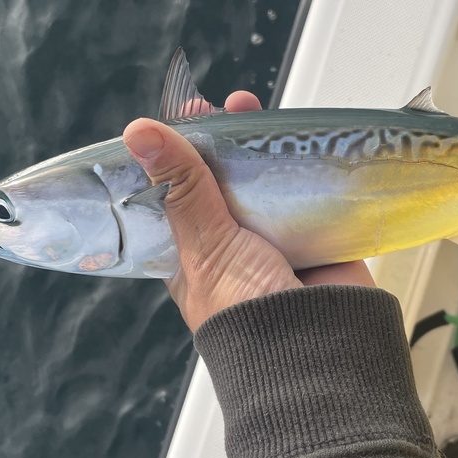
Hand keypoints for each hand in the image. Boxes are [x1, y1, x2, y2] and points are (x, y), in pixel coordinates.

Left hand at [123, 90, 373, 331]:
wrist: (318, 350)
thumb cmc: (247, 311)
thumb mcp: (207, 243)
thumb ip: (182, 186)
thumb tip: (139, 132)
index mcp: (191, 253)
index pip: (176, 192)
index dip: (178, 154)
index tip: (185, 116)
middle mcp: (230, 244)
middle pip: (222, 180)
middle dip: (224, 141)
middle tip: (229, 107)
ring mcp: (273, 239)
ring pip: (263, 181)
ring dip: (261, 146)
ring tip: (255, 109)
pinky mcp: (314, 238)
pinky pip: (306, 192)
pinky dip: (304, 166)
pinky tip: (301, 136)